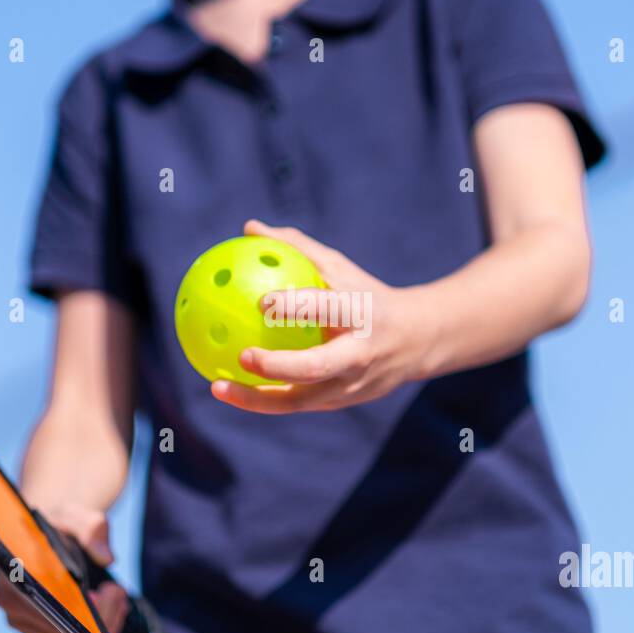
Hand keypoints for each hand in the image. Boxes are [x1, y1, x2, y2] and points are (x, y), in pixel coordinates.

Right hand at [0, 502, 112, 632]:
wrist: (49, 536)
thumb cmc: (59, 525)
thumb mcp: (75, 515)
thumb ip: (92, 527)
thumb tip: (106, 558)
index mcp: (10, 569)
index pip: (40, 601)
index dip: (73, 608)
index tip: (100, 594)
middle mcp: (8, 600)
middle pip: (56, 627)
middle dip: (98, 615)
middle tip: (119, 592)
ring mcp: (20, 621)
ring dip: (101, 623)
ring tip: (119, 596)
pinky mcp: (35, 632)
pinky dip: (95, 629)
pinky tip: (113, 607)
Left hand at [210, 220, 436, 413]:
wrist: (417, 342)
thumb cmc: (367, 296)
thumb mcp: (341, 269)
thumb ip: (298, 249)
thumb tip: (249, 228)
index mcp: (360, 315)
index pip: (327, 310)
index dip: (296, 308)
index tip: (262, 302)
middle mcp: (358, 355)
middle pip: (316, 367)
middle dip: (279, 366)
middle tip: (242, 357)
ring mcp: (349, 387)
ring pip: (299, 400)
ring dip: (256, 398)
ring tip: (216, 385)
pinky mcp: (338, 404)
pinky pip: (294, 404)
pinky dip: (260, 400)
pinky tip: (228, 388)